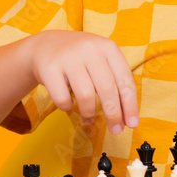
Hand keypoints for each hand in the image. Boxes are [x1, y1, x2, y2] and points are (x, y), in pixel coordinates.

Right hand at [23, 30, 138, 133]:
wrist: (43, 46)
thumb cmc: (80, 59)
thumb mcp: (101, 60)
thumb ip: (115, 82)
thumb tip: (127, 118)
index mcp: (108, 47)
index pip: (125, 80)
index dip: (130, 105)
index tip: (132, 124)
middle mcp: (90, 49)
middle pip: (108, 90)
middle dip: (114, 115)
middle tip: (116, 130)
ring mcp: (69, 57)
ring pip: (86, 96)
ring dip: (89, 113)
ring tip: (88, 118)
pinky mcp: (49, 68)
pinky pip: (63, 98)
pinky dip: (67, 107)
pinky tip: (68, 104)